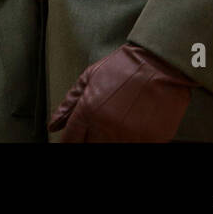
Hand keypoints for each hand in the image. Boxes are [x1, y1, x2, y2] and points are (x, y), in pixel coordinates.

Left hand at [48, 43, 193, 141]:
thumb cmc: (123, 67)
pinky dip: (130, 141)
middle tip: (96, 131)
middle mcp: (106, 126)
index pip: (72, 139)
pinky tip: (132, 128)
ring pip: (111, 149)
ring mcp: (129, 136)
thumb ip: (69, 104)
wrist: (159, 65)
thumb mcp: (89, 78)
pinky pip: (134, 148)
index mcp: (88, 110)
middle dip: (89, 141)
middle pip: (90, 147)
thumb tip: (53, 125)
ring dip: (109, 140)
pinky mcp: (150, 140)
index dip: (70, 142)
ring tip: (115, 125)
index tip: (74, 141)